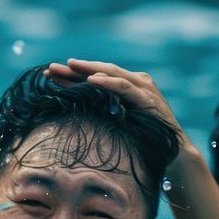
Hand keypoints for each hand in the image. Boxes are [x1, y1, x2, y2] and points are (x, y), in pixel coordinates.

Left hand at [43, 58, 196, 153]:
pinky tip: (93, 80)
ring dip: (88, 70)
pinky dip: (109, 82)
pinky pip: (125, 88)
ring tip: (68, 66)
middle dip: (74, 69)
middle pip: (98, 72)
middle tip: (50, 68)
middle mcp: (134, 83)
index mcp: (124, 87)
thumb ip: (98, 111)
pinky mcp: (148, 99)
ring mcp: (142, 89)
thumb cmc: (140, 139)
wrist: (170, 152)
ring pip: (111, 74)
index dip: (70, 75)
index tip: (47, 74)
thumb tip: (70, 110)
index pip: (93, 77)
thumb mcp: (114, 123)